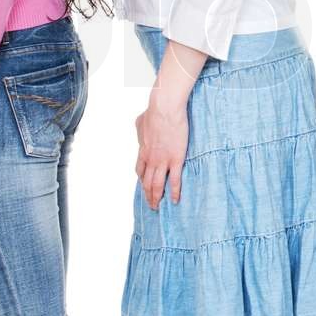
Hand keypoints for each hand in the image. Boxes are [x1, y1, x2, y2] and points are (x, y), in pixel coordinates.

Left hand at [136, 93, 189, 210]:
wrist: (164, 109)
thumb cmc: (154, 112)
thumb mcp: (140, 122)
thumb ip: (140, 129)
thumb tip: (140, 128)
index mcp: (143, 151)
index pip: (140, 171)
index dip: (143, 181)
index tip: (145, 187)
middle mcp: (150, 159)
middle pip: (147, 182)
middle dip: (148, 194)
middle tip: (151, 204)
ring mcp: (163, 161)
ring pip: (157, 184)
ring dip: (156, 197)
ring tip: (158, 206)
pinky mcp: (175, 159)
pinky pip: (174, 180)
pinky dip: (174, 192)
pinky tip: (175, 200)